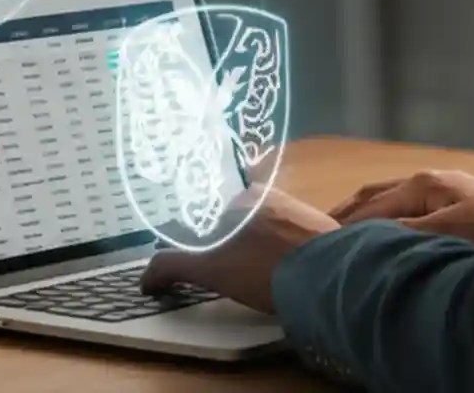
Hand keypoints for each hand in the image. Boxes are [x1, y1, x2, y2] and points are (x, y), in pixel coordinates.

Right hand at [141, 185, 338, 313]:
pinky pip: (299, 239)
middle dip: (239, 242)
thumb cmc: (262, 269)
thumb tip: (145, 278)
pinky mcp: (326, 229)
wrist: (328, 278)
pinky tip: (291, 275)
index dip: (211, 236)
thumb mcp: (211, 271)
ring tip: (264, 276)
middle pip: (247, 219)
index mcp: (245, 197)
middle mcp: (275, 195)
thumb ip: (174, 268)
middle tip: (237, 271)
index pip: (218, 212)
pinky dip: (291, 254)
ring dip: (266, 248)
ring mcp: (304, 210)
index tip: (213, 257)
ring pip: (274, 228)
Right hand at [329, 169, 473, 246]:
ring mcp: (438, 188)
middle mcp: (424, 180)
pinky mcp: (451, 199)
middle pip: (372, 195)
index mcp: (420, 184)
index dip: (343, 227)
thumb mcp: (449, 231)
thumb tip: (365, 239)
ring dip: (362, 213)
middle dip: (344, 213)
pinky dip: (381, 215)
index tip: (317, 245)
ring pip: (387, 198)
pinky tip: (379, 230)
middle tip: (315, 235)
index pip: (369, 207)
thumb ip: (406, 233)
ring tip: (337, 232)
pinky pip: (403, 205)